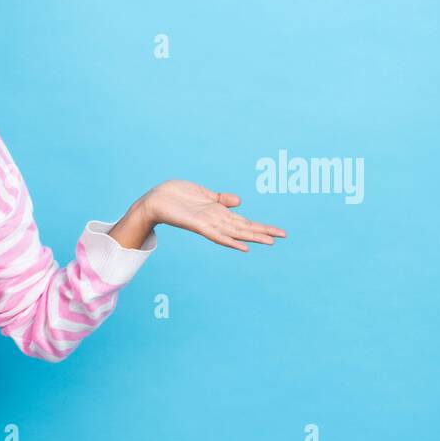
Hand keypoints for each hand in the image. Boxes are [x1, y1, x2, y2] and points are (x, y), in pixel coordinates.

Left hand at [141, 180, 285, 251]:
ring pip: (235, 232)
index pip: (244, 222)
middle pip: (244, 228)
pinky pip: (216, 234)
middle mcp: (215, 220)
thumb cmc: (176, 195)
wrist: (155, 199)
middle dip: (263, 232)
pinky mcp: (197, 224)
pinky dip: (230, 241)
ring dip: (252, 238)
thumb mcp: (203, 194)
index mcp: (218, 213)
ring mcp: (207, 223)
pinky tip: (242, 247)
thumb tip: (240, 201)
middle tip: (284, 236)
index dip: (260, 226)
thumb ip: (221, 199)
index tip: (278, 231)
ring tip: (270, 242)